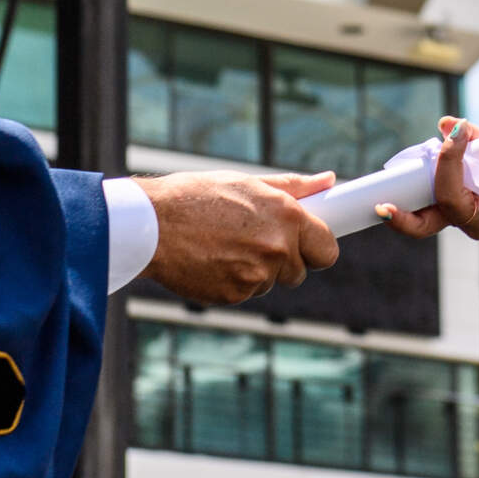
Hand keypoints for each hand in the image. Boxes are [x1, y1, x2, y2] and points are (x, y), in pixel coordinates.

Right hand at [138, 171, 339, 305]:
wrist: (151, 224)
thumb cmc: (196, 195)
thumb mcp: (246, 182)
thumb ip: (292, 187)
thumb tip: (328, 181)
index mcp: (286, 216)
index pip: (327, 248)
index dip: (317, 247)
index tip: (308, 244)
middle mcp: (277, 248)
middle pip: (299, 271)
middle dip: (284, 261)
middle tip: (253, 241)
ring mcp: (257, 276)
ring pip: (268, 282)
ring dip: (254, 271)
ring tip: (222, 245)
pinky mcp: (234, 296)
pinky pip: (243, 294)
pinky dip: (231, 282)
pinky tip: (209, 260)